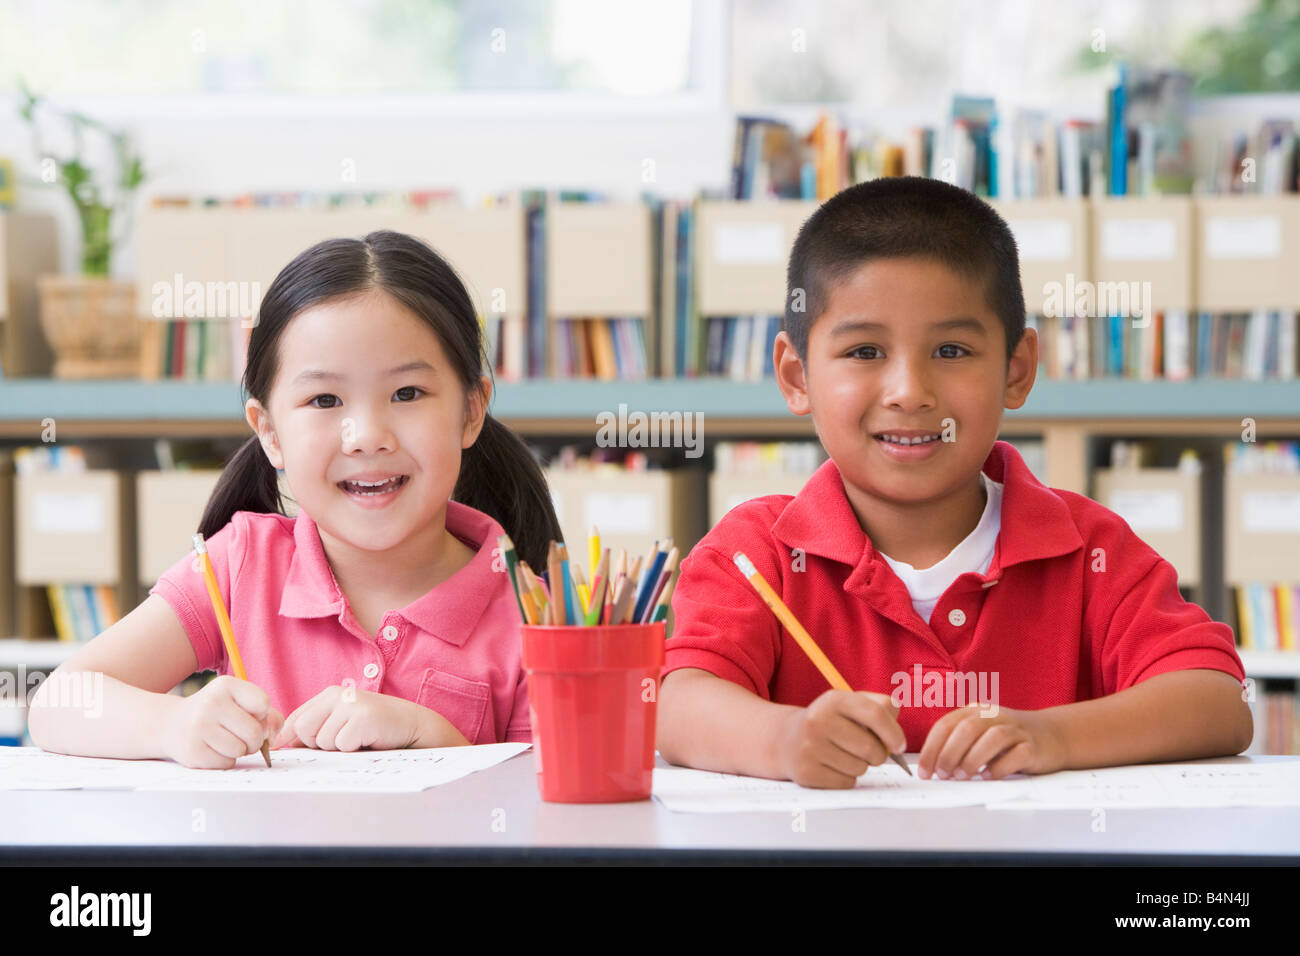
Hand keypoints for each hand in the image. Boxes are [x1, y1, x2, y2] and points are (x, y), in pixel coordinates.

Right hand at [161, 675, 283, 768]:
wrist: (172, 724)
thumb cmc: (216, 712)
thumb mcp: (240, 701)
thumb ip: (268, 714)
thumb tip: (273, 735)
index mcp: (226, 685)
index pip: (262, 703)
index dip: (261, 715)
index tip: (249, 714)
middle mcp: (211, 703)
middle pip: (255, 732)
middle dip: (254, 739)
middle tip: (242, 735)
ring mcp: (199, 727)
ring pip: (241, 750)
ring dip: (239, 751)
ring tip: (226, 741)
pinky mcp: (193, 750)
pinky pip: (226, 763)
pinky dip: (225, 760)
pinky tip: (213, 749)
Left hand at [272, 686, 428, 751]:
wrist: (411, 725)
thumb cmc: (374, 728)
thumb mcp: (341, 722)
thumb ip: (315, 729)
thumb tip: (280, 745)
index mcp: (328, 694)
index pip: (294, 719)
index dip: (288, 738)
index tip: (289, 750)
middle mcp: (338, 695)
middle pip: (303, 730)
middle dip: (317, 744)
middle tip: (341, 742)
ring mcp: (351, 704)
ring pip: (322, 740)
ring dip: (338, 749)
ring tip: (358, 740)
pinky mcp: (363, 718)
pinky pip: (342, 746)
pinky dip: (353, 750)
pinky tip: (368, 740)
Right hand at [777, 689, 907, 788]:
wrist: (787, 739)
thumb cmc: (830, 721)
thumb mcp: (850, 704)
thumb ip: (881, 708)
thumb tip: (898, 736)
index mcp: (834, 700)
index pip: (875, 714)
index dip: (894, 733)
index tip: (900, 745)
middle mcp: (818, 721)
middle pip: (871, 748)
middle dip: (878, 754)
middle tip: (869, 751)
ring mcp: (810, 748)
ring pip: (860, 768)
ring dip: (861, 765)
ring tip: (846, 755)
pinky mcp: (806, 772)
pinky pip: (846, 782)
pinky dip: (847, 777)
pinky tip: (834, 766)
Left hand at [918, 704, 1066, 779]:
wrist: (1052, 734)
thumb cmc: (1009, 739)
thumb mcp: (980, 734)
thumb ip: (958, 744)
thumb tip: (933, 768)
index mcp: (975, 711)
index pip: (946, 725)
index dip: (932, 748)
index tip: (924, 771)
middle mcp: (994, 716)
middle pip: (967, 729)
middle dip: (949, 753)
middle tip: (942, 775)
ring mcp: (1016, 729)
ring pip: (992, 737)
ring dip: (973, 759)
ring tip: (962, 776)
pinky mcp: (1034, 746)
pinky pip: (1017, 754)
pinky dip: (1001, 766)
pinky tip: (990, 776)